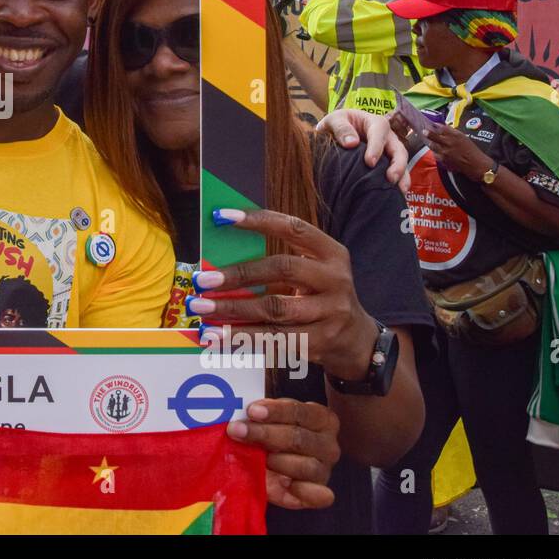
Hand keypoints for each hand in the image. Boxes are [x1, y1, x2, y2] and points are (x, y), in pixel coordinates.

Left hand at [191, 209, 379, 382]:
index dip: (258, 220)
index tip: (221, 217)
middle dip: (238, 274)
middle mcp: (335, 279)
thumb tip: (220, 259)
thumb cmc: (321, 297)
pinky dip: (242, 336)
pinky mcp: (321, 341)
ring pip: (275, 308)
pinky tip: (216, 335)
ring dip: (233, 309)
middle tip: (203, 279)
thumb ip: (277, 262)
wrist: (357, 341)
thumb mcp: (311, 272)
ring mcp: (330, 312)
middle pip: (282, 268)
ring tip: (201, 308)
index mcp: (331, 253)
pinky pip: (274, 337)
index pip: (293, 228)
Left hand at [228, 398, 339, 509]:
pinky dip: (303, 490)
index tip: (251, 411)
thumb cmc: (272, 435)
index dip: (275, 411)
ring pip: (305, 466)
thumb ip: (262, 416)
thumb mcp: (269, 420)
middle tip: (237, 430)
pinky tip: (285, 484)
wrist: (270, 468)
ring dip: (277, 461)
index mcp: (322, 419)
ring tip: (258, 459)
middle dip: (265, 434)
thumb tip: (243, 415)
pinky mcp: (317, 494)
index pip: (300, 412)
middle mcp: (328, 445)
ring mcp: (324, 470)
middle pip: (299, 438)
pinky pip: (318, 495)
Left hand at [315, 108, 409, 192]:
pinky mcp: (387, 163)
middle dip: (397, 164)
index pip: (380, 132)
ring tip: (400, 190)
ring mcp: (389, 150)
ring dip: (403, 176)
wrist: (336, 132)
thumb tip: (352, 143)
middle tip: (390, 178)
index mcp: (374, 123)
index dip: (377, 147)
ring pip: (402, 162)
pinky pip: (398, 172)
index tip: (370, 162)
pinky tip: (396, 194)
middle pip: (398, 149)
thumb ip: (341, 128)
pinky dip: (399, 182)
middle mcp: (386, 137)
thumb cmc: (336, 124)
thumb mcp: (333, 120)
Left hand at [424, 122, 492, 180]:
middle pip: (433, 135)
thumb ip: (452, 133)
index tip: (433, 125)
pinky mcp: (442, 160)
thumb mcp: (463, 137)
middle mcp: (448, 142)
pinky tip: (437, 151)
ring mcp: (444, 152)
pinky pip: (435, 154)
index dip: (435, 125)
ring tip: (430, 141)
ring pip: (432, 145)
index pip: (441, 127)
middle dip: (428, 133)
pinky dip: (435, 152)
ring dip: (430, 143)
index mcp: (455, 135)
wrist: (475, 164)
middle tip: (424, 131)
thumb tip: (442, 128)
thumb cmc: (471, 150)